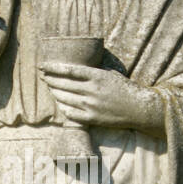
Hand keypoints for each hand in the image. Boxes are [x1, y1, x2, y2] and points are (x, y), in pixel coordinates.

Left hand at [39, 62, 165, 138]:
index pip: (69, 70)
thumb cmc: (126, 89)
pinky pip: (70, 113)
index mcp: (97, 76)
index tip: (43, 66)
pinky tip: (61, 103)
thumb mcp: (111, 74)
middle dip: (50, 79)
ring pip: (64, 98)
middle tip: (44, 77)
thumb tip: (78, 67)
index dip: (53, 68)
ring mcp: (91, 105)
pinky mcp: (92, 118)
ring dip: (55, 92)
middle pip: (63, 84)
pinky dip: (63, 107)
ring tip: (51, 88)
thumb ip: (94, 71)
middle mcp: (91, 90)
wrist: (139, 109)